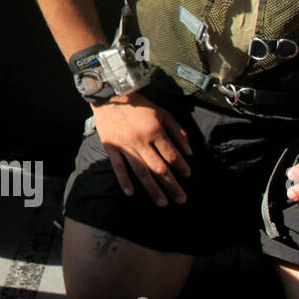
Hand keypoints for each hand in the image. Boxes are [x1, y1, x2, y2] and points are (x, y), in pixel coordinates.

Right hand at [92, 92, 193, 206]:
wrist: (109, 95)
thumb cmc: (139, 104)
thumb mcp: (162, 112)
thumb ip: (177, 131)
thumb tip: (189, 151)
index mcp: (155, 131)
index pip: (172, 155)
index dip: (182, 167)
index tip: (188, 176)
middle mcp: (141, 141)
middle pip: (159, 168)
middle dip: (172, 185)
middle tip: (182, 200)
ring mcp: (125, 146)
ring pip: (141, 171)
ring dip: (153, 189)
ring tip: (162, 203)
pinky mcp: (111, 147)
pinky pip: (118, 167)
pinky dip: (124, 181)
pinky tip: (131, 193)